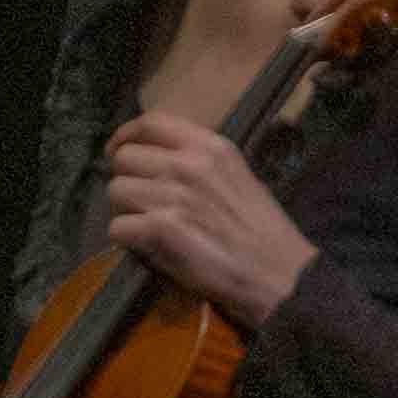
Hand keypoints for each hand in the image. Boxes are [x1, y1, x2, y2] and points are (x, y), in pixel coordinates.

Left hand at [99, 107, 316, 322]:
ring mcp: (174, 194)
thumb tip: (158, 159)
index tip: (116, 151)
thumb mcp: (238, 177)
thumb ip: (199, 163)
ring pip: (116, 192)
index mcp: (211, 148)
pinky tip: (148, 246)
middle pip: (125, 159)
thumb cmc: (263, 232)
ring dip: (126, 212)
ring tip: (151, 227)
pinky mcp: (162, 227)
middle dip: (128, 181)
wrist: (281, 274)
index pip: (150, 123)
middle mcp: (189, 164)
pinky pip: (118, 227)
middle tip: (144, 204)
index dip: (125, 137)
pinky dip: (127, 240)